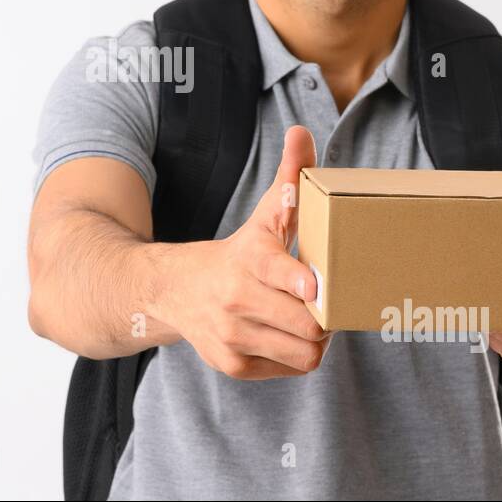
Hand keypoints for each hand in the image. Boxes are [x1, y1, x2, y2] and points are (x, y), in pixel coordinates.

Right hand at [149, 126, 332, 379]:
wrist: (175, 290)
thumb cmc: (239, 252)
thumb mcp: (263, 215)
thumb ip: (289, 175)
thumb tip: (301, 132)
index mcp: (249, 258)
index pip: (277, 271)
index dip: (302, 282)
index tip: (316, 285)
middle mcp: (236, 298)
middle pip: (306, 323)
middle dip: (324, 316)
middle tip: (326, 304)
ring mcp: (232, 335)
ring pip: (304, 353)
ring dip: (315, 340)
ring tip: (309, 321)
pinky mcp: (232, 364)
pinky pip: (290, 369)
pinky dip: (295, 356)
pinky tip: (285, 336)